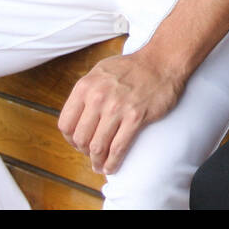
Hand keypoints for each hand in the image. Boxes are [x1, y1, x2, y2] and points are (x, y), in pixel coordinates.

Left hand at [58, 51, 183, 174]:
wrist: (162, 61)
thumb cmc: (132, 67)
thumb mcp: (100, 72)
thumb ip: (87, 92)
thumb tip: (77, 115)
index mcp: (85, 86)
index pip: (66, 124)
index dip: (70, 139)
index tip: (78, 143)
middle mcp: (98, 97)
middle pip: (81, 138)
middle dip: (84, 151)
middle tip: (92, 154)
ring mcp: (117, 108)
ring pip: (98, 146)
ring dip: (97, 161)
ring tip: (100, 166)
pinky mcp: (135, 117)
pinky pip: (118, 148)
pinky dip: (113, 163)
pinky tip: (112, 167)